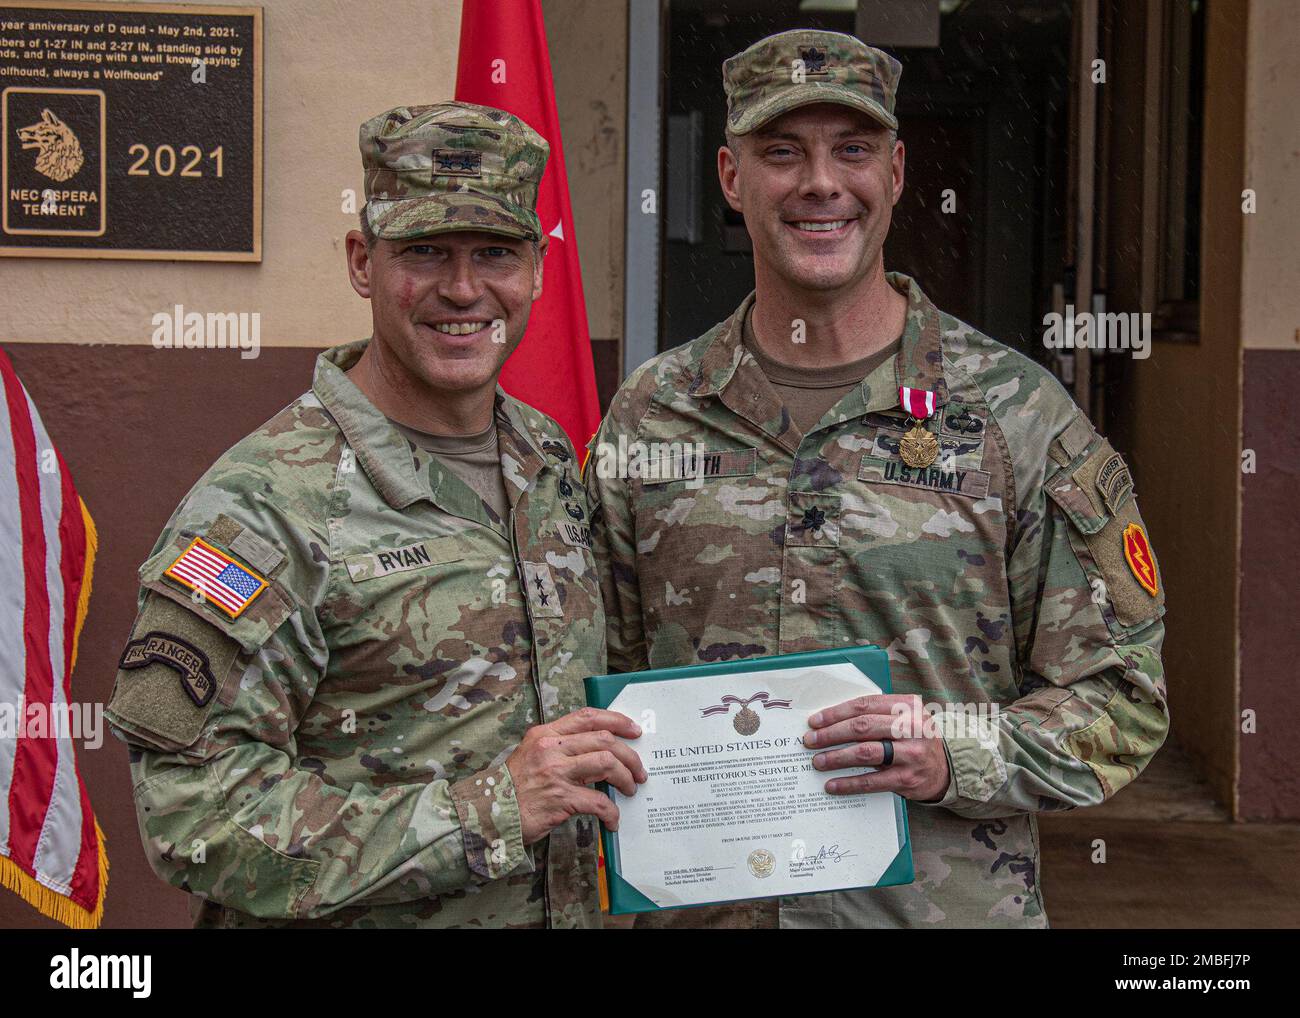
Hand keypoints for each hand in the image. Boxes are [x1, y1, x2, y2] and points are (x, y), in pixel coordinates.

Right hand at [507, 707, 646, 844]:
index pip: (587, 716)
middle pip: (604, 740)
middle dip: (629, 755)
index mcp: (545, 734)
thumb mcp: (532, 755)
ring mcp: (555, 773)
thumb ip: (560, 747)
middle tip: (638, 770)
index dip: (616, 720)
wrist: (488, 813)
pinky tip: (613, 820)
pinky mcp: (559, 799)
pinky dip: (611, 812)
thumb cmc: (514, 787)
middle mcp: (551, 748)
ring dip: (625, 778)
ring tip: (630, 789)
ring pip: (606, 764)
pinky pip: (598, 801)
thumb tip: (598, 749)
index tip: (634, 730)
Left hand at [803, 694, 949, 800]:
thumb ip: (876, 713)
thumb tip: (831, 720)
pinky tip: (832, 784)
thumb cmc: (914, 739)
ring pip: (865, 753)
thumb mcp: (904, 717)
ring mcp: (911, 754)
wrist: (945, 769)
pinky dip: (849, 783)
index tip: (815, 721)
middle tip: (811, 740)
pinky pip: (872, 781)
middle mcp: (912, 728)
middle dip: (831, 733)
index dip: (836, 712)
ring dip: (836, 757)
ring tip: (818, 761)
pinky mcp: (907, 779)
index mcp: (908, 706)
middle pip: (862, 727)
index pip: (865, 705)